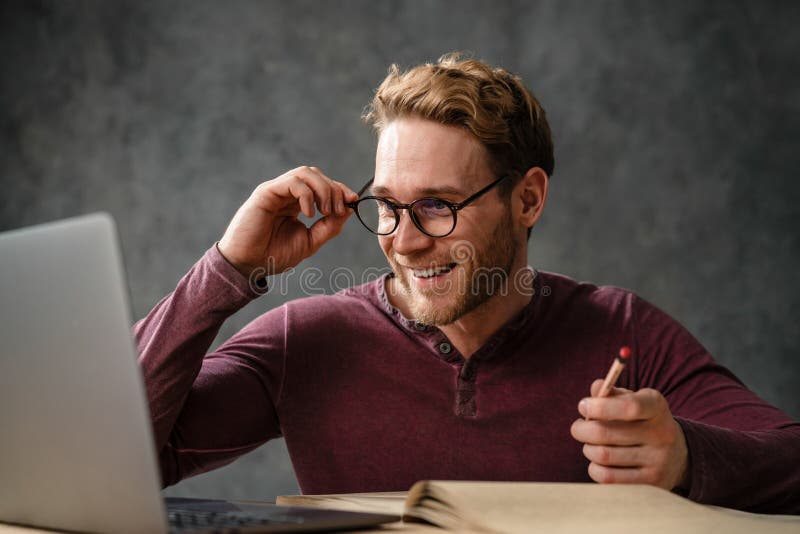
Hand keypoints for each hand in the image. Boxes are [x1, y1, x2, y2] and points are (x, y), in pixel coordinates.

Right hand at [218, 166, 357, 276]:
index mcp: (296, 204)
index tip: (353, 201)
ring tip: (325, 211)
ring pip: (305, 173)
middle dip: (334, 190)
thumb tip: (348, 209)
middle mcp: (286, 194)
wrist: (248, 266)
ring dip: (323, 189)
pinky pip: (292, 182)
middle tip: (337, 211)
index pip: (322, 185)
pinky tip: (309, 214)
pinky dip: (307, 195)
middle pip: (316, 175)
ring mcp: (275, 191)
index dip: (340, 190)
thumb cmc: (274, 255)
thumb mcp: (310, 242)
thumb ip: (329, 226)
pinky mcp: (265, 192)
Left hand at [570, 379, 689, 490]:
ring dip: (588, 449)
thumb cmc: (642, 421)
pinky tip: (598, 462)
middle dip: (582, 429)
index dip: (600, 406)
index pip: (629, 407)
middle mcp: (661, 434)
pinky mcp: (650, 483)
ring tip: (590, 444)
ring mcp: (658, 461)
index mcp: (656, 407)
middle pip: (605, 433)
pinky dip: (594, 468)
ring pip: (603, 455)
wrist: (676, 455)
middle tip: (578, 428)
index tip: (583, 406)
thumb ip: (612, 393)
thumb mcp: (633, 400)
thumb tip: (596, 388)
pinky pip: (608, 477)